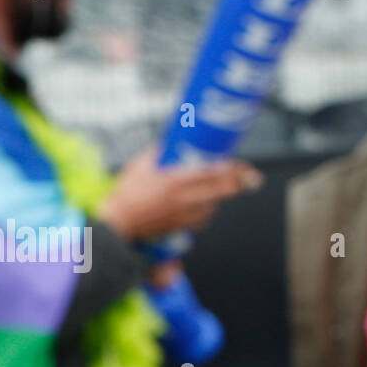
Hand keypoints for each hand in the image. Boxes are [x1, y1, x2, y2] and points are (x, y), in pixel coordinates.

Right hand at [100, 148, 262, 240]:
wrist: (117, 222)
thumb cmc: (127, 194)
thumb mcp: (141, 165)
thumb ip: (158, 152)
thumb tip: (169, 141)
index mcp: (176, 181)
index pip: (213, 174)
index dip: (232, 169)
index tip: (240, 164)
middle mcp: (185, 198)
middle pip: (223, 191)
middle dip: (240, 182)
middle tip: (249, 176)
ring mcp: (185, 214)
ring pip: (216, 204)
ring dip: (223, 195)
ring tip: (229, 187)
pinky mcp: (182, 225)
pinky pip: (204, 218)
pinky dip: (209, 210)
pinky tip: (207, 204)